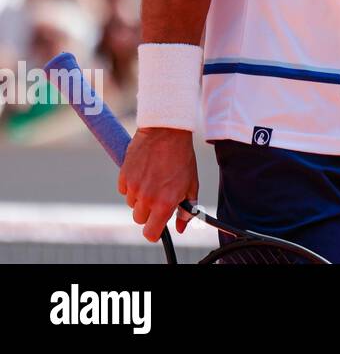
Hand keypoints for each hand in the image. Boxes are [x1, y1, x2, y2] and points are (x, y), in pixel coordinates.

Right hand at [118, 127, 197, 241]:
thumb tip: (181, 228)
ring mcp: (133, 188)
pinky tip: (143, 172)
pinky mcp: (123, 176)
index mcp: (164, 203)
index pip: (151, 233)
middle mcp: (146, 198)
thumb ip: (187, 209)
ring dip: (140, 198)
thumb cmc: (182, 157)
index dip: (155, 232)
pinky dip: (131, 186)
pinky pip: (124, 190)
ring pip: (132, 204)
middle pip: (140, 219)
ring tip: (153, 179)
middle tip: (159, 196)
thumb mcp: (191, 183)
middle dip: (149, 212)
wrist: (167, 130)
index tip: (158, 226)